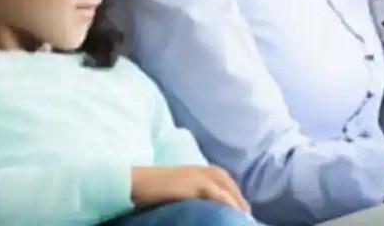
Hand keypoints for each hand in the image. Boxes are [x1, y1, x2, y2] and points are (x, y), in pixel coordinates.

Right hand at [131, 165, 250, 212]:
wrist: (136, 183)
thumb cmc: (151, 189)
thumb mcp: (175, 187)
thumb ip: (189, 192)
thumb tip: (199, 204)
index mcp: (196, 168)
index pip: (222, 178)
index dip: (232, 191)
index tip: (240, 204)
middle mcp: (200, 169)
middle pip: (227, 181)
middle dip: (238, 196)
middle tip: (247, 212)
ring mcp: (197, 175)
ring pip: (225, 187)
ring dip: (236, 201)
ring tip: (243, 215)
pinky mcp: (194, 184)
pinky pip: (216, 194)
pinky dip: (227, 202)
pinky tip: (232, 212)